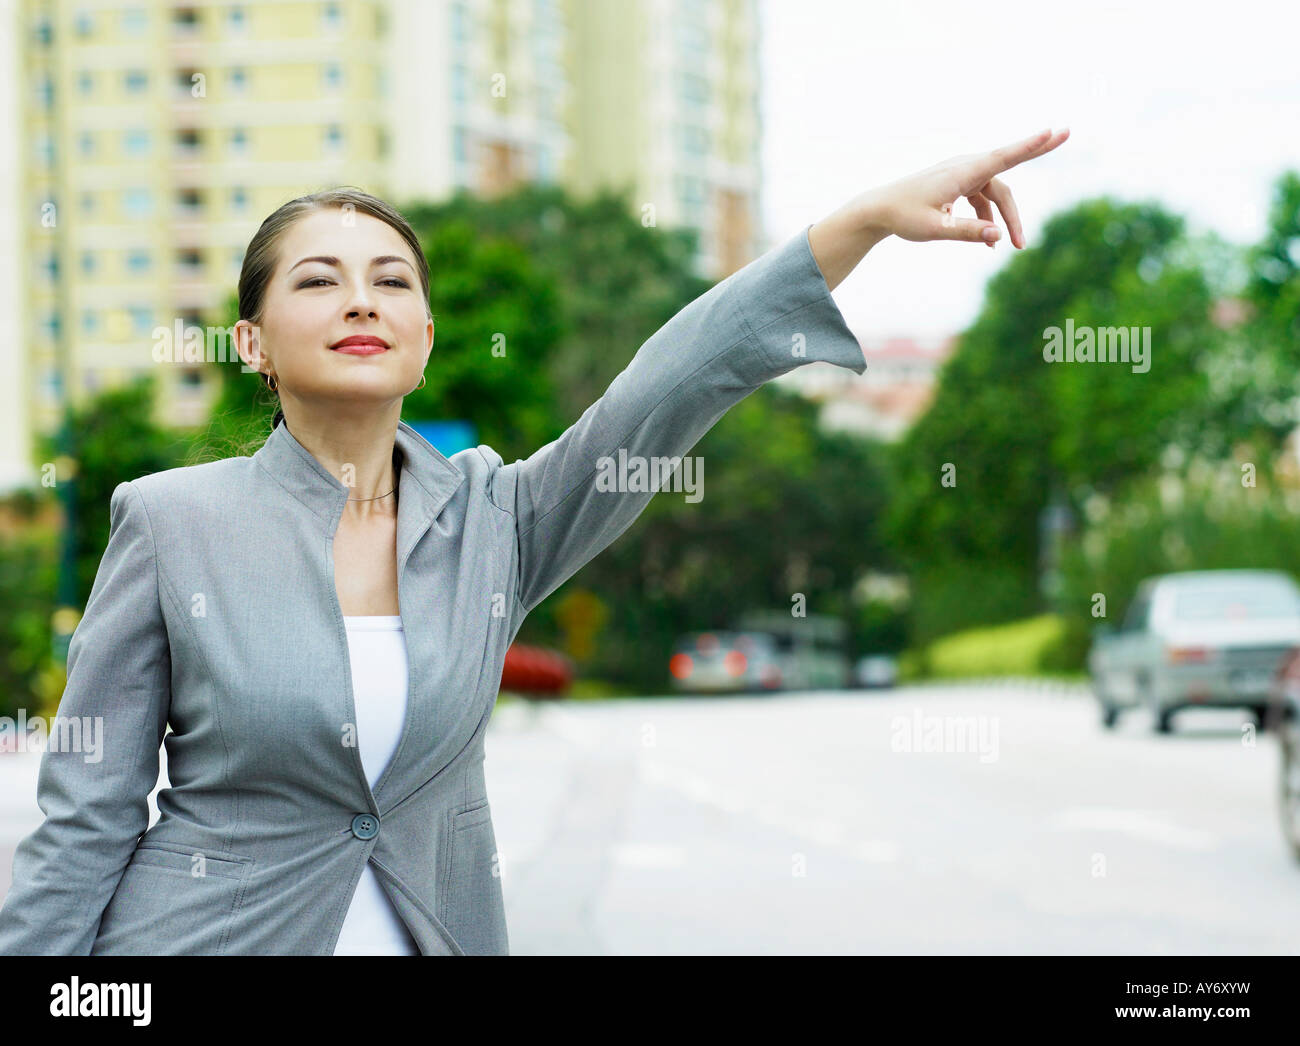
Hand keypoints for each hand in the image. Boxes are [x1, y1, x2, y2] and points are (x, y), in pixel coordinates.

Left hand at [862, 128, 1069, 248]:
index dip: (1032, 146)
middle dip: (1017, 210)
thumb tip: (998, 238)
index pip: (1005, 157)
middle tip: (1032, 224)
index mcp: (962, 173)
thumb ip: (967, 232)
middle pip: (1002, 187)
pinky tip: (989, 239)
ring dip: (1003, 219)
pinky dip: (987, 217)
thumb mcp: (935, 230)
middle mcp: (965, 169)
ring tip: (1012, 247)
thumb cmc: (904, 217)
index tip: (1057, 132)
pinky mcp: (956, 184)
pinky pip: (982, 198)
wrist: (879, 209)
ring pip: (994, 195)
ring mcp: (961, 175)